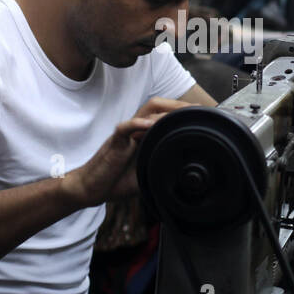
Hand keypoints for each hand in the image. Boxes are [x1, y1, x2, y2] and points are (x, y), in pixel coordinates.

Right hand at [64, 100, 188, 207]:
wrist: (91, 188)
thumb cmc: (116, 181)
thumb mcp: (147, 176)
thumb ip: (162, 168)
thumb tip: (186, 174)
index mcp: (146, 136)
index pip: (165, 116)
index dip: (183, 113)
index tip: (203, 116)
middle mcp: (136, 130)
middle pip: (157, 106)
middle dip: (179, 105)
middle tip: (198, 109)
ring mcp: (125, 134)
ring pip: (144, 112)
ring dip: (163, 111)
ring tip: (181, 113)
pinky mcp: (114, 142)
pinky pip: (125, 128)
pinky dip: (136, 124)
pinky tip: (148, 124)